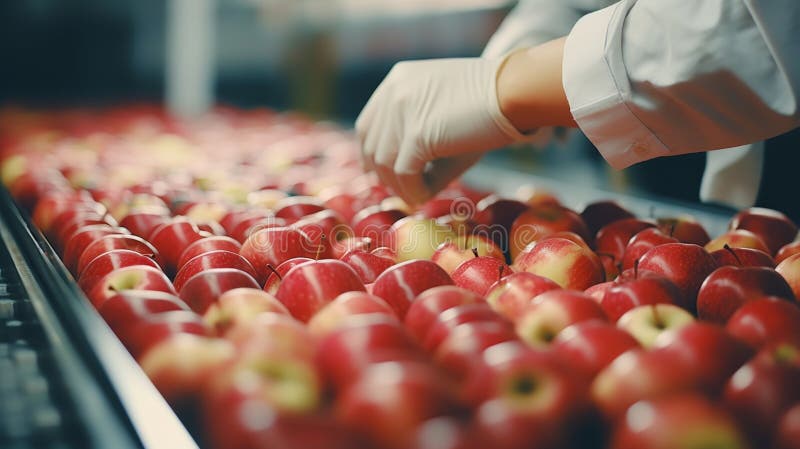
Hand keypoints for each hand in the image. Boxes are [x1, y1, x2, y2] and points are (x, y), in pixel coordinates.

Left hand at [356, 57, 530, 204]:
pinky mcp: (416, 132)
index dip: (373, 156)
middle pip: (371, 146)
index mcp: (397, 81)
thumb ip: (417, 145)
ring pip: (384, 163)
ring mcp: (402, 110)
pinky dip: (413, 190)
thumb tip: (405, 192)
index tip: (387, 177)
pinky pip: (404, 173)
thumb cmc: (488, 107)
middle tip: (406, 192)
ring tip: (419, 195)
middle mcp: (393, 92)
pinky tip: (424, 197)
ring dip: (400, 186)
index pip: (368, 125)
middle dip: (385, 176)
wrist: (515, 91)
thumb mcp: (443, 119)